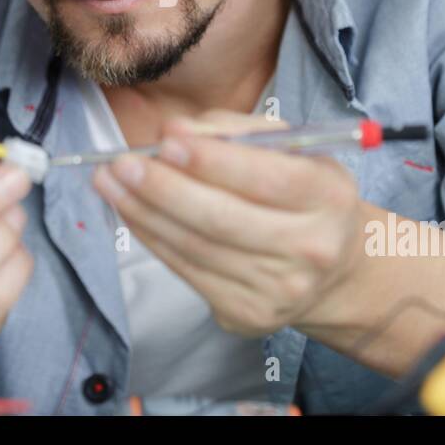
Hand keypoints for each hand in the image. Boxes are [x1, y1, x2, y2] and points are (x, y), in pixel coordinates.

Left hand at [91, 111, 361, 336]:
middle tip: (121, 163)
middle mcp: (311, 247)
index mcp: (329, 196)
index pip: (268, 178)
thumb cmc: (301, 193)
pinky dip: (153, 238)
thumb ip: (236, 130)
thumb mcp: (289, 148)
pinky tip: (131, 211)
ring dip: (144, 212)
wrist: (333, 270)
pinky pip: (187, 271)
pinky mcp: (248, 314)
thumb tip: (177, 130)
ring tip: (110, 182)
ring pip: (196, 247)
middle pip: (223, 219)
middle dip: (163, 188)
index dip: (212, 161)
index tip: (167, 141)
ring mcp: (279, 288)